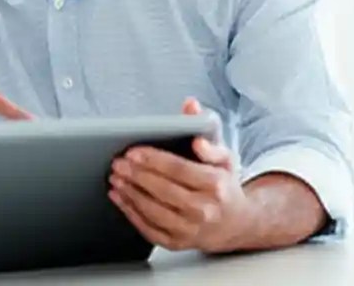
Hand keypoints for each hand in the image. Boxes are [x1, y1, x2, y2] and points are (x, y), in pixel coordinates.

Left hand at [108, 98, 252, 253]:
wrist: (237, 224)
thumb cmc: (225, 186)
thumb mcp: (224, 156)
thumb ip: (206, 130)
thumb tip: (192, 110)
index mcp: (216, 185)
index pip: (179, 169)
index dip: (153, 159)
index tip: (133, 151)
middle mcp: (204, 210)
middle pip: (163, 190)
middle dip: (136, 175)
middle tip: (118, 163)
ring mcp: (191, 230)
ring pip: (153, 211)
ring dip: (129, 193)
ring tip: (115, 177)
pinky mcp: (178, 243)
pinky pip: (149, 229)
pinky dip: (130, 213)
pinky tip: (120, 197)